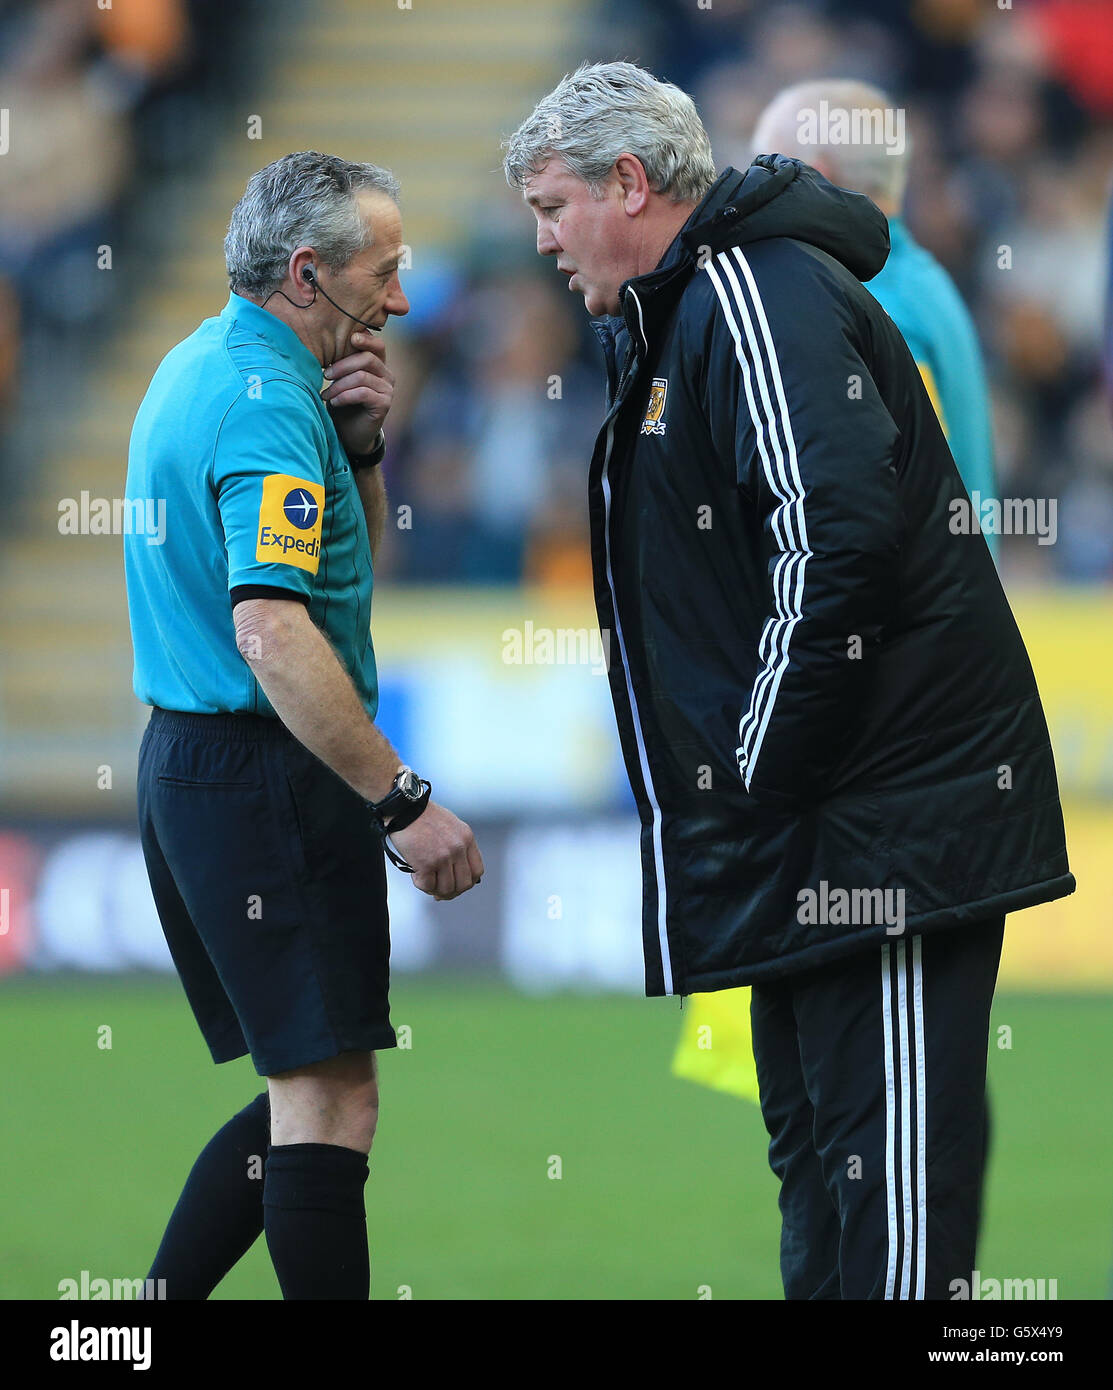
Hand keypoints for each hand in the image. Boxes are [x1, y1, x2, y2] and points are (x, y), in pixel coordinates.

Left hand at [321, 331, 393, 455]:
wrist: (350, 433)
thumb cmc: (343, 403)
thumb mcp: (341, 379)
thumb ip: (342, 363)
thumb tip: (324, 342)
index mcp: (378, 365)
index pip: (378, 345)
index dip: (366, 339)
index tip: (350, 338)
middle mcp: (387, 376)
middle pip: (367, 359)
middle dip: (342, 365)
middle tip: (324, 374)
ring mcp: (388, 390)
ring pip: (362, 377)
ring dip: (339, 385)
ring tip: (325, 394)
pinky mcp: (384, 405)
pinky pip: (362, 393)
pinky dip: (344, 396)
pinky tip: (334, 402)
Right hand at [388, 801, 483, 900]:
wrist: (404, 807)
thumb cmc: (422, 815)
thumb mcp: (451, 826)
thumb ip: (458, 845)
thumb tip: (457, 870)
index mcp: (466, 838)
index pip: (477, 871)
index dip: (467, 882)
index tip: (458, 885)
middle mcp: (458, 848)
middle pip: (463, 884)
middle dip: (451, 892)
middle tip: (440, 891)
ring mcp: (443, 857)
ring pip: (446, 889)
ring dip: (434, 889)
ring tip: (425, 879)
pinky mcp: (426, 864)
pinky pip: (427, 886)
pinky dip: (420, 884)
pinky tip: (415, 874)